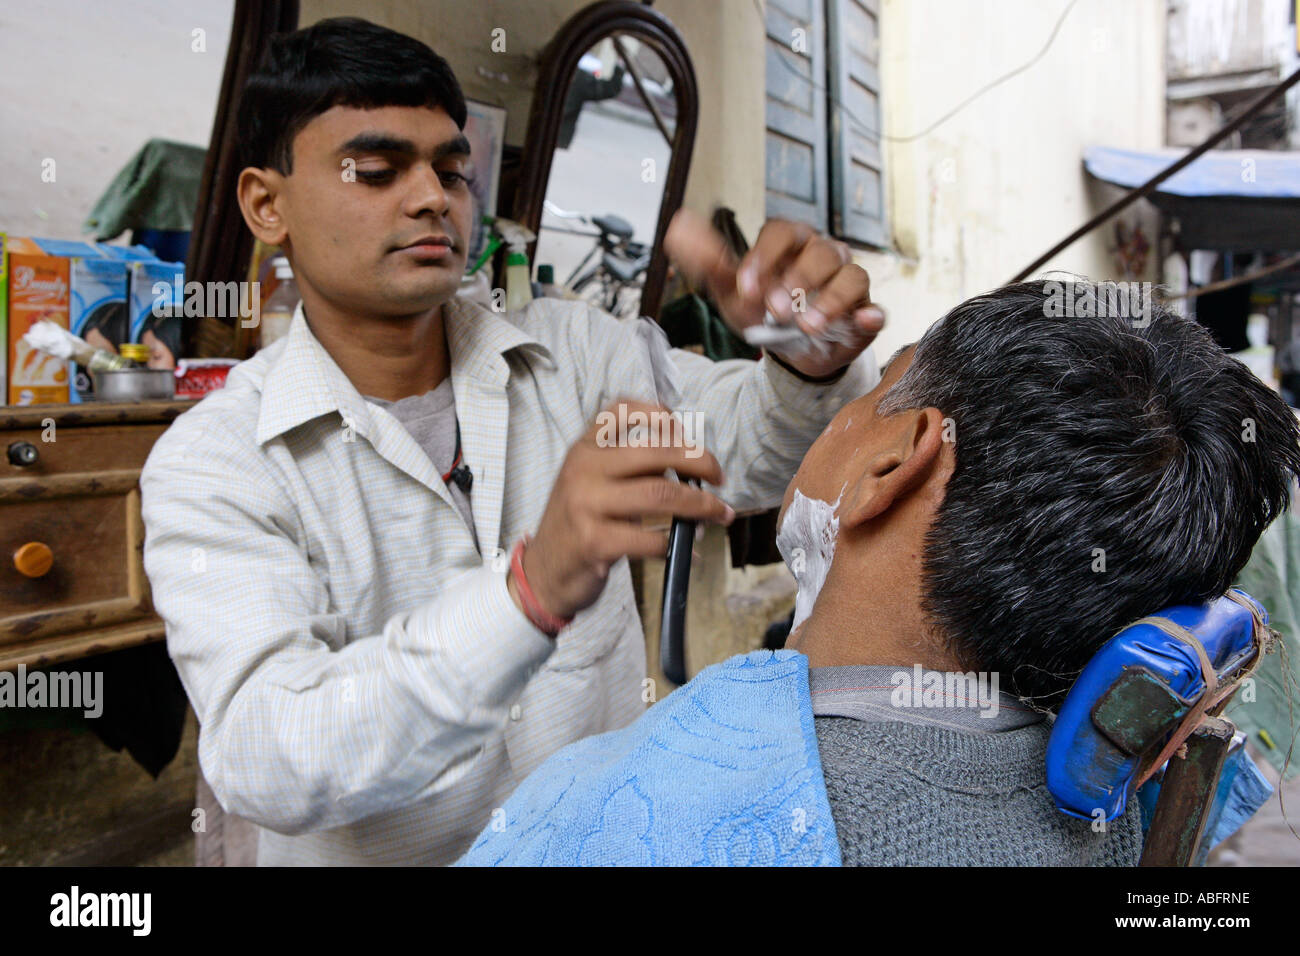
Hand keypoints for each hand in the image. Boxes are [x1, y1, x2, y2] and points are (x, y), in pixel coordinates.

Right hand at [512, 399, 734, 621]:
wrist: (544, 571)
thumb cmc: (579, 524)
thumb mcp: (593, 483)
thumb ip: (630, 467)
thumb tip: (688, 462)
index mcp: (585, 449)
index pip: (621, 411)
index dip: (658, 413)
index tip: (684, 430)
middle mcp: (583, 469)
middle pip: (656, 452)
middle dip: (699, 461)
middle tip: (720, 476)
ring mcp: (587, 505)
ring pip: (661, 494)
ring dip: (700, 505)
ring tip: (719, 514)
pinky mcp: (594, 542)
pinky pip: (650, 539)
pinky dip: (677, 547)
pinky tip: (687, 553)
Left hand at [664, 209, 884, 377]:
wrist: (788, 354)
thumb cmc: (762, 313)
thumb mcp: (731, 291)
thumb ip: (708, 260)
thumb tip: (677, 224)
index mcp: (791, 244)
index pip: (782, 232)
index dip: (764, 257)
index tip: (747, 287)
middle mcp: (824, 255)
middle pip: (820, 250)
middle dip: (797, 278)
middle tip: (775, 309)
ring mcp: (848, 282)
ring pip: (851, 275)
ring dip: (829, 300)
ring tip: (806, 326)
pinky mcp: (865, 313)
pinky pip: (875, 309)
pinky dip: (871, 315)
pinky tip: (863, 320)